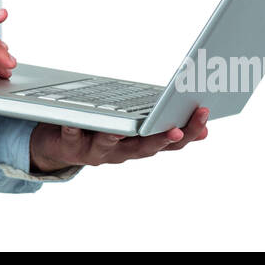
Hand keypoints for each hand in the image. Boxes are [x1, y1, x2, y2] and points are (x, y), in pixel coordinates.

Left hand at [28, 107, 209, 172]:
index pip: (171, 142)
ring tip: (126, 128)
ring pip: (110, 146)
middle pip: (147, 148)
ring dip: (119, 138)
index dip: (190, 131)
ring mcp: (96, 151)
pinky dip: (74, 129)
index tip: (204, 113)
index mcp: (139, 144)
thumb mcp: (134, 126)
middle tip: (179, 129)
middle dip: (164, 138)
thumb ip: (160, 122)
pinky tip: (75, 122)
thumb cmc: (101, 128)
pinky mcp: (70, 146)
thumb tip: (202, 118)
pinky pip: (72, 136)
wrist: (59, 146)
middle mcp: (121, 152)